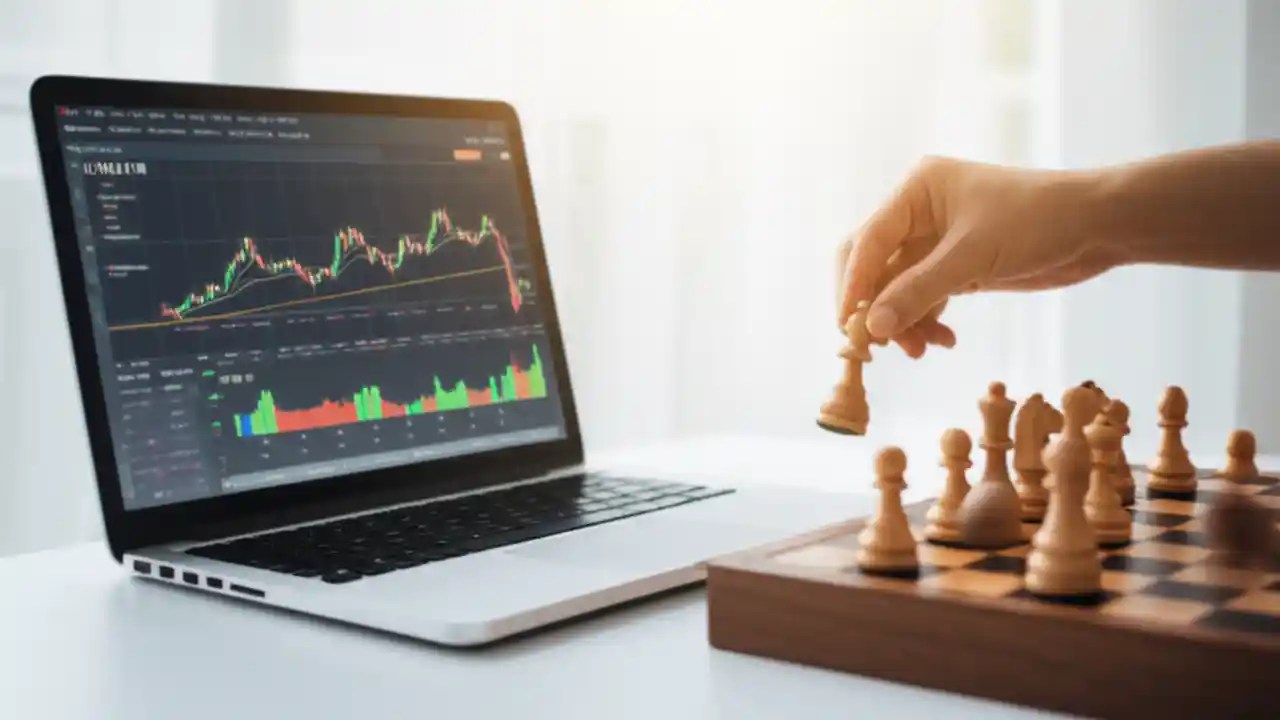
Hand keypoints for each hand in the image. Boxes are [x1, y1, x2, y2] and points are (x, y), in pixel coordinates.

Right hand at [835, 157, 1121, 357]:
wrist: (1097, 225)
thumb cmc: (1038, 221)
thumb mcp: (973, 257)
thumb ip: (918, 292)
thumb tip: (871, 329)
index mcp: (916, 190)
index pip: (866, 241)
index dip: (853, 286)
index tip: (850, 328)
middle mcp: (919, 212)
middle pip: (873, 266)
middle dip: (874, 307)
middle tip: (877, 347)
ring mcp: (936, 241)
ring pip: (897, 288)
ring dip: (903, 321)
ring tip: (920, 350)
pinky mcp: (956, 265)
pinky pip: (923, 298)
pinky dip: (926, 321)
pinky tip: (942, 342)